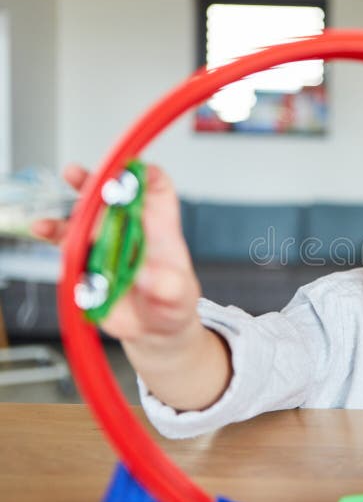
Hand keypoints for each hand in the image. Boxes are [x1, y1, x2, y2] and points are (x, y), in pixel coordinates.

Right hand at [31, 163, 201, 344]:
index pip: (157, 189)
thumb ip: (168, 287)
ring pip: (88, 214)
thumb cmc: (172, 303)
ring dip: (75, 204)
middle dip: (101, 182)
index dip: (147, 176)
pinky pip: (67, 243)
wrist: (153, 328)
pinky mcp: (86, 260)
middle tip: (87, 179)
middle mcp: (130, 229)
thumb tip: (150, 278)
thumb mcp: (179, 296)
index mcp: (160, 229)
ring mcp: (106, 243)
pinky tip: (43, 229)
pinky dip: (54, 233)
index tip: (135, 173)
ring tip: (64, 196)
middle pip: (116, 195)